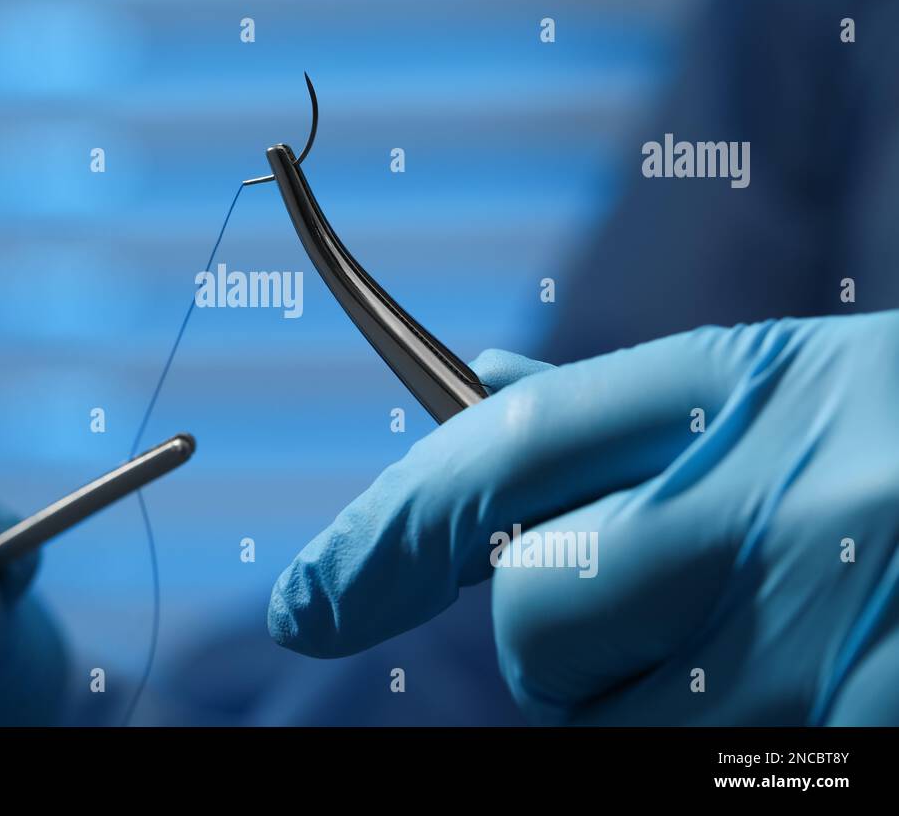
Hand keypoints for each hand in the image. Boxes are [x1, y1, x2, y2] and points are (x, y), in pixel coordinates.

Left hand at [269, 312, 898, 724]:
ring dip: (644, 700)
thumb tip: (465, 389)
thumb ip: (617, 410)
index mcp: (752, 382)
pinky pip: (705, 765)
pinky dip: (718, 736)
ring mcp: (832, 640)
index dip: (383, 533)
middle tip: (656, 599)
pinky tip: (811, 677)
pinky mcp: (860, 741)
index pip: (506, 450)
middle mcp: (786, 506)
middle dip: (549, 638)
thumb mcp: (787, 388)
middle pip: (534, 620)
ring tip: (774, 633)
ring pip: (611, 725)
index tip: (304, 606)